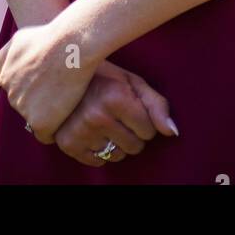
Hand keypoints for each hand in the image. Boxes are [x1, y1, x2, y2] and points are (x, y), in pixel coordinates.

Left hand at [0, 21, 101, 141]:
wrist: (67, 46)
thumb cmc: (48, 38)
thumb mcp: (18, 39)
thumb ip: (5, 58)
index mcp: (5, 79)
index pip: (20, 93)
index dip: (38, 90)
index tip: (52, 84)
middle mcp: (10, 96)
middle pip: (28, 108)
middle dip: (43, 103)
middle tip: (63, 92)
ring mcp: (23, 110)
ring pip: (38, 120)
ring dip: (51, 115)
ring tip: (68, 101)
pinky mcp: (39, 122)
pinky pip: (46, 135)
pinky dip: (56, 129)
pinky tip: (67, 116)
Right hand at [50, 59, 177, 167]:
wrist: (63, 73)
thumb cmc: (104, 78)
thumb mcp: (133, 82)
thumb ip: (157, 105)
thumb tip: (172, 132)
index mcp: (115, 97)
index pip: (149, 132)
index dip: (143, 120)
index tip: (130, 107)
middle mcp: (96, 116)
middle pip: (135, 147)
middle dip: (131, 133)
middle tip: (116, 114)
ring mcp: (80, 131)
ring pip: (117, 155)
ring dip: (115, 142)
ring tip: (103, 121)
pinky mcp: (67, 143)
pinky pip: (97, 161)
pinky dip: (97, 150)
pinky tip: (91, 131)